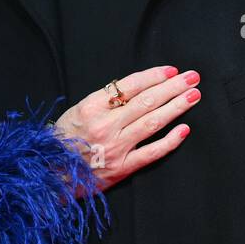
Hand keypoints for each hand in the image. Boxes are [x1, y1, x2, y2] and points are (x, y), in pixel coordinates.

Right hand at [52, 66, 199, 191]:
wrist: (51, 172)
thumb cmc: (66, 138)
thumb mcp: (78, 110)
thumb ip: (106, 100)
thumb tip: (140, 87)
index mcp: (92, 107)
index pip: (130, 86)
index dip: (154, 76)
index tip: (172, 71)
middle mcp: (105, 126)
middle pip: (146, 101)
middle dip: (173, 87)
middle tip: (192, 77)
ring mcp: (116, 148)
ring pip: (152, 122)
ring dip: (176, 107)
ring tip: (193, 96)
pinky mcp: (123, 168)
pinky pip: (151, 153)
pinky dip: (170, 141)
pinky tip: (184, 129)